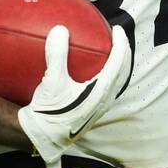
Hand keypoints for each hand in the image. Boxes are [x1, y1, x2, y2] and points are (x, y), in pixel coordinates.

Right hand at [17, 24, 130, 167]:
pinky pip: (109, 88)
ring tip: (112, 51)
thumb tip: (60, 29)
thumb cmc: (48, 113)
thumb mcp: (51, 82)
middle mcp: (105, 100)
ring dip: (119, 64)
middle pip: (124, 72)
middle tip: (118, 36)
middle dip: (124, 52)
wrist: (42, 139)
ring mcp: (101, 107)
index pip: (118, 63)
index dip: (120, 43)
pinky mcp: (93, 111)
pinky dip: (110, 74)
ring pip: (118, 81)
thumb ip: (57, 55)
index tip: (116, 29)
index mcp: (100, 92)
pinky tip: (96, 71)